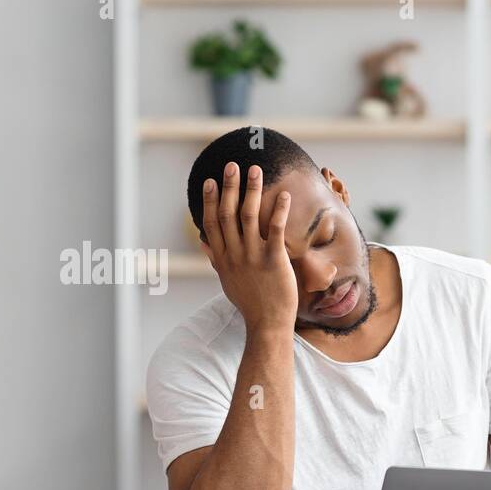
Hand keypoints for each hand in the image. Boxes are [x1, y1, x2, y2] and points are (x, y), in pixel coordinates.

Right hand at [200, 162, 296, 332]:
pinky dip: (279, 210)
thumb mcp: (228, 282)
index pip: (211, 223)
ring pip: (248, 215)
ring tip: (255, 170)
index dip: (209, 200)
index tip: (209, 181)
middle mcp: (234, 254)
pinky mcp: (273, 260)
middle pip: (227, 213)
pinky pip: (275, 230)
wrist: (267, 324)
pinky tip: (284, 195)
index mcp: (222, 259)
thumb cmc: (251, 304)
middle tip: (232, 165)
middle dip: (229, 186)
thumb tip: (205, 246)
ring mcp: (252, 256)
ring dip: (251, 190)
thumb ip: (217, 261)